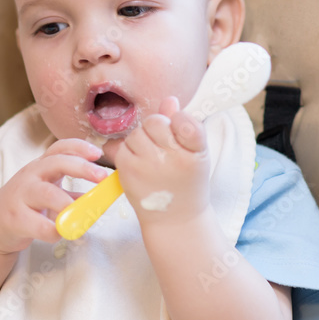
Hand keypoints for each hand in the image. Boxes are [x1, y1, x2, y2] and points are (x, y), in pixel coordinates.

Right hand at [0, 138, 105, 253]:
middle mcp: (30, 176)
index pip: (58, 148)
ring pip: (47, 194)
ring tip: (81, 216)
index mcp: (40, 167)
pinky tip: (60, 233)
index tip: (98, 153)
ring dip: (68, 204)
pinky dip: (55, 231)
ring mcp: (20, 196)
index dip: (78, 147)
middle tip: (101, 177)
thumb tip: (102, 198)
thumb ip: (72, 194)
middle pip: (55, 163)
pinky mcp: (15, 218)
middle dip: (81, 167)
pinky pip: (40, 225)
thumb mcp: (47, 192)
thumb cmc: (25, 206)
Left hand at [115, 96, 210, 223]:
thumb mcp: (194, 154)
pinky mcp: (128, 171)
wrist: (175, 219)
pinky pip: (123, 146)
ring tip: (152, 156)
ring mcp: (148, 165)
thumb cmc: (187, 182)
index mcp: (196, 152)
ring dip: (142, 139)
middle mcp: (173, 159)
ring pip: (137, 132)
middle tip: (163, 145)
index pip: (186, 121)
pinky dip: (129, 151)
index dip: (179, 119)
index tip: (179, 128)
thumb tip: (170, 100)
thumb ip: (182, 126)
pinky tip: (140, 164)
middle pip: (155, 122)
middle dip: (157, 128)